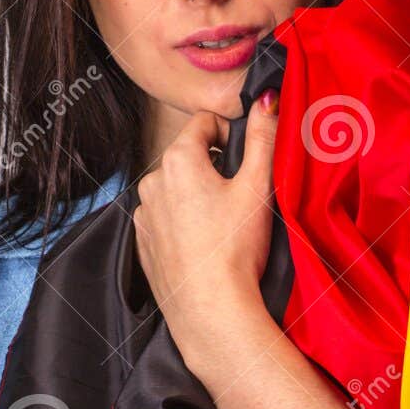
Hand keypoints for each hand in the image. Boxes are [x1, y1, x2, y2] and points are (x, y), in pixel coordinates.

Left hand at [133, 93, 279, 373]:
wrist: (211, 310)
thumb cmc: (234, 249)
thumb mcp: (257, 186)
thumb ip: (263, 136)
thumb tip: (266, 98)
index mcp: (177, 159)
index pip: (205, 122)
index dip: (230, 137)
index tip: (245, 162)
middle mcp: (151, 181)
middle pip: (189, 155)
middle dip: (214, 168)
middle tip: (239, 198)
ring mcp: (143, 214)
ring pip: (176, 188)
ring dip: (197, 195)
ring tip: (223, 225)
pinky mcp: (143, 242)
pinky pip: (165, 218)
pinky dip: (183, 222)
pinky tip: (205, 244)